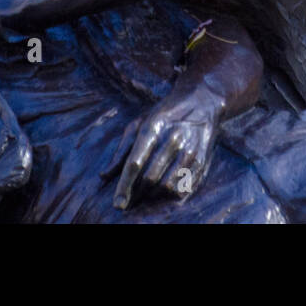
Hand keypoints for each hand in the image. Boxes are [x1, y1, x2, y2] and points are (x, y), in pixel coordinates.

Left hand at [112, 86, 224, 208]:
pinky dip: (170, 194)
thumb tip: (103, 176)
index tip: (118, 204)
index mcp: (153, 127)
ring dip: (154, 196)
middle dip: (137, 193)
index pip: (135, 163)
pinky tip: (164, 190)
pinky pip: (183, 187)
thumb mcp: (139, 123)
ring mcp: (190, 150)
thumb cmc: (164, 115)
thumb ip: (121, 150)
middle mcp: (173, 139)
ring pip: (167, 186)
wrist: (202, 101)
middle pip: (150, 177)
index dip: (125, 186)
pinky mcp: (202, 160)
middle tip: (130, 200)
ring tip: (146, 194)